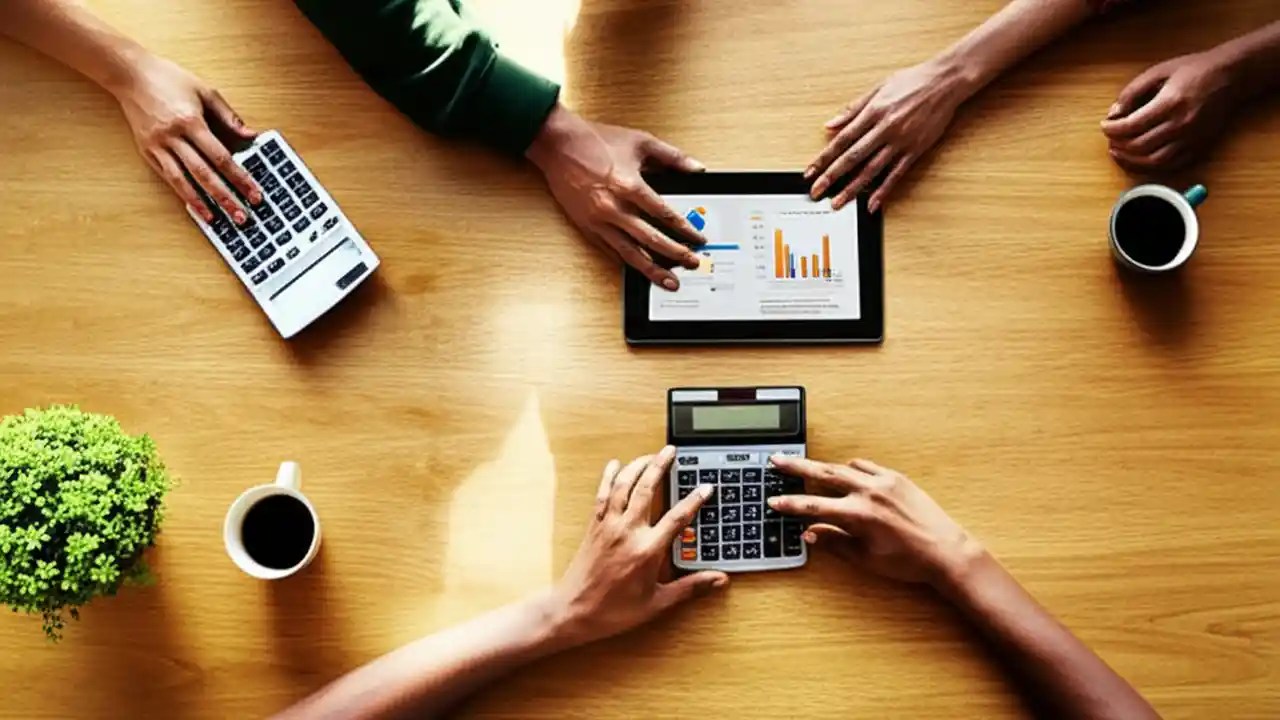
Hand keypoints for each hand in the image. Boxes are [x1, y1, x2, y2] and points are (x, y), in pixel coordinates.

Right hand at [109, 52, 260, 222]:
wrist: (130, 74)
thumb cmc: (170, 79)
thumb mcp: (205, 91)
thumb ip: (229, 117)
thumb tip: (251, 136)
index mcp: (190, 121)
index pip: (220, 157)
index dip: (239, 177)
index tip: (254, 193)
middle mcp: (173, 136)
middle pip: (203, 173)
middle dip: (225, 197)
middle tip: (242, 216)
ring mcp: (157, 146)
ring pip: (182, 180)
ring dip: (201, 203)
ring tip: (218, 219)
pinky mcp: (146, 151)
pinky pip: (167, 177)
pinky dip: (182, 193)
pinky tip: (195, 206)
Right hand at [526, 105, 706, 289]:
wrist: (557, 145)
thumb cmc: (595, 141)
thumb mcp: (641, 142)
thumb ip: (673, 157)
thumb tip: (696, 169)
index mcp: (629, 186)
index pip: (665, 215)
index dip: (686, 229)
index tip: (698, 239)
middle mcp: (614, 208)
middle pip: (651, 239)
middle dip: (675, 254)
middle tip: (692, 263)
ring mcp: (598, 221)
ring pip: (630, 253)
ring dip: (652, 270)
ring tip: (668, 281)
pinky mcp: (586, 227)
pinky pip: (609, 251)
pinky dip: (626, 262)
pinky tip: (639, 270)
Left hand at [548, 446, 727, 645]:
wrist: (573, 611)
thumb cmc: (613, 611)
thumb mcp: (657, 603)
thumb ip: (690, 587)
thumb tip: (718, 580)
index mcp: (647, 551)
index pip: (677, 518)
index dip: (694, 500)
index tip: (705, 488)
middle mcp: (627, 532)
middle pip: (646, 489)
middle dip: (660, 466)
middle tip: (671, 451)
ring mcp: (608, 526)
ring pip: (623, 485)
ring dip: (637, 466)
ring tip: (650, 455)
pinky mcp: (594, 526)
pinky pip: (603, 494)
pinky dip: (609, 477)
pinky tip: (615, 465)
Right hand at [767, 455, 983, 586]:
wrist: (945, 551)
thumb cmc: (907, 561)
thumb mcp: (865, 558)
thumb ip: (835, 543)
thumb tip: (810, 534)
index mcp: (857, 515)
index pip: (813, 505)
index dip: (790, 504)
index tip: (774, 501)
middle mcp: (868, 493)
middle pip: (822, 473)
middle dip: (796, 467)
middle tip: (778, 460)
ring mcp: (883, 482)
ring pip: (843, 467)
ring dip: (822, 466)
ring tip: (805, 465)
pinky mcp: (897, 478)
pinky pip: (867, 466)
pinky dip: (852, 468)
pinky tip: (846, 471)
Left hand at [808, 60, 968, 211]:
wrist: (945, 81)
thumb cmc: (912, 81)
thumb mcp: (878, 88)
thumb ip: (852, 109)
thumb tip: (830, 125)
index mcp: (873, 112)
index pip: (842, 140)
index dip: (824, 157)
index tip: (810, 172)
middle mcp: (884, 128)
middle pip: (853, 157)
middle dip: (832, 176)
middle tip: (816, 192)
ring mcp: (900, 141)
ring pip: (872, 169)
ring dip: (853, 188)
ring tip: (838, 202)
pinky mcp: (915, 150)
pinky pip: (896, 174)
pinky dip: (884, 190)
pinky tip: (872, 203)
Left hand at [1101, 50, 1240, 171]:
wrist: (1231, 77)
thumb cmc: (1194, 71)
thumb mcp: (1159, 72)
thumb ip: (1132, 92)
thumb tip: (1113, 114)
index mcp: (1170, 103)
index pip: (1131, 126)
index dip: (1112, 129)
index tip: (1105, 126)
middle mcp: (1182, 125)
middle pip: (1139, 146)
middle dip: (1118, 145)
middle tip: (1110, 139)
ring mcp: (1192, 139)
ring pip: (1153, 161)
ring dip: (1130, 161)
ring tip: (1118, 152)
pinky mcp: (1199, 148)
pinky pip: (1170, 166)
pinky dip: (1150, 167)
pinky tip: (1138, 160)